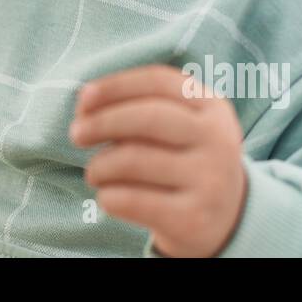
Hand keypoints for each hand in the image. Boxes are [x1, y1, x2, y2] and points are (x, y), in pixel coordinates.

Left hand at [69, 64, 247, 256]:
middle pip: (147, 117)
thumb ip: (139, 109)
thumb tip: (85, 106)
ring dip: (100, 165)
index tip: (83, 98)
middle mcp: (218, 140)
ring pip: (134, 159)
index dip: (115, 85)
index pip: (158, 81)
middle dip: (101, 122)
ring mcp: (210, 181)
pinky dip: (108, 196)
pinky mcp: (194, 219)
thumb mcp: (179, 126)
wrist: (225, 220)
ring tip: (94, 173)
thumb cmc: (183, 160)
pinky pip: (132, 200)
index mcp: (212, 106)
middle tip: (76, 134)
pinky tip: (108, 196)